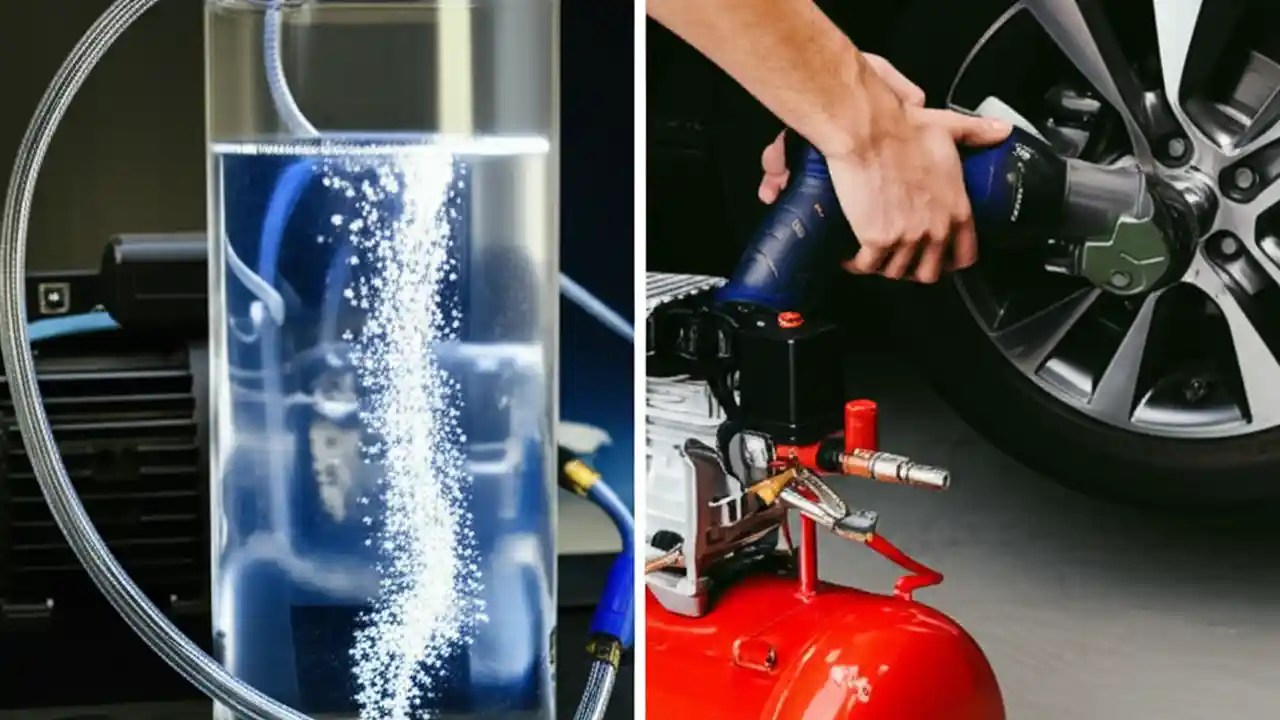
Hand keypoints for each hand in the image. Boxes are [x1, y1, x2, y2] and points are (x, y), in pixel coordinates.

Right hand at [756, 57, 1011, 283]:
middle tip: (900, 258)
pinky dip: (857, 265)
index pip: (964, 255)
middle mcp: (935, 230)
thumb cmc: (906, 128)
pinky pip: (867, 266)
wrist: (869, 132)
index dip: (950, 260)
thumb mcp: (949, 128)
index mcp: (957, 209)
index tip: (937, 257)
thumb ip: (977, 133)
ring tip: (874, 257)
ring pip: (895, 272)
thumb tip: (1002, 130)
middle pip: (928, 273)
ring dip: (884, 266)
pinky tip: (851, 258)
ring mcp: (906, 238)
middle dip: (913, 269)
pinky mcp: (876, 240)